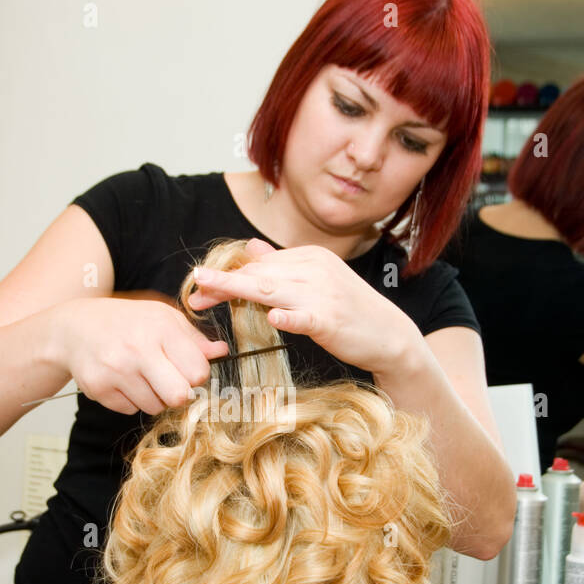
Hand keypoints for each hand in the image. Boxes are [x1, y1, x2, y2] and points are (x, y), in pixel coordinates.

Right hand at [56, 295, 229, 415]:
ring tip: (141, 376)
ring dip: (154, 397)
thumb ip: (193, 338)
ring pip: (155, 407)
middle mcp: (137, 348)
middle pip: (179, 396)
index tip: (186, 369)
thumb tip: (221, 353)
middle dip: (179, 394)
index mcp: (160, 327)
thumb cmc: (126, 321)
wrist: (74, 328)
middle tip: (169, 381)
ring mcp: (116, 370)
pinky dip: (131, 400)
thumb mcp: (162, 317)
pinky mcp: (99, 388)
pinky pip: (131, 410)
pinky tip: (122, 380)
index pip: (198, 371)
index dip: (196, 375)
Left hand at [186, 238, 420, 374]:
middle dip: (224, 282)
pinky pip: (307, 317)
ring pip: (273, 290)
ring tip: (211, 291)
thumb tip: (252, 248)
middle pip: (260, 274)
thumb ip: (283, 265)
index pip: (260, 264)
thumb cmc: (349, 311)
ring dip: (239, 290)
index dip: (228, 275)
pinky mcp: (332, 320)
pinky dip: (291, 317)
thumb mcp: (317, 280)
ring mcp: (324, 295)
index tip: (200, 285)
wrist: (390, 335)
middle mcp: (315, 270)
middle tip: (194, 288)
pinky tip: (274, 317)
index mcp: (309, 258)